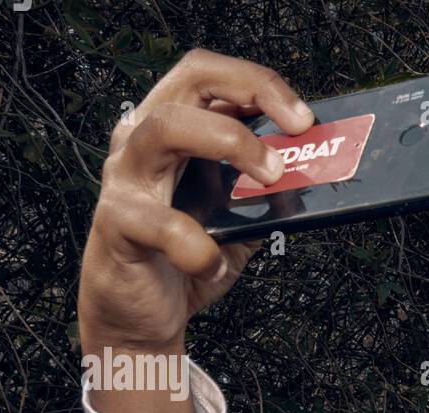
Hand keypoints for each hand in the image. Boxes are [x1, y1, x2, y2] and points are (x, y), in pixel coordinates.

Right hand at [78, 49, 313, 412]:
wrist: (139, 319)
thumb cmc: (182, 261)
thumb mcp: (237, 221)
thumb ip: (265, 196)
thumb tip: (313, 179)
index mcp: (172, 130)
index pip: (211, 76)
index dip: (260, 83)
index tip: (304, 117)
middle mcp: (142, 140)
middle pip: (192, 78)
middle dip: (253, 90)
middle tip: (298, 129)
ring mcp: (125, 178)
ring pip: (166, 127)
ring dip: (230, 142)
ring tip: (269, 178)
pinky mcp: (116, 223)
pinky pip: (159, 224)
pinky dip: (198, 247)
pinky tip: (214, 263)